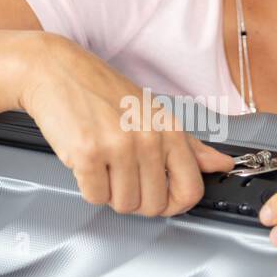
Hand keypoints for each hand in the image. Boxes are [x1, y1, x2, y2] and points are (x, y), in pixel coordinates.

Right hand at [17, 33, 233, 216]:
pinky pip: (95, 197)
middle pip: (154, 205)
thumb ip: (189, 145)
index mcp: (169, 129)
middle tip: (122, 175)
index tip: (162, 200)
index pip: (190, 189)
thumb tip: (221, 163)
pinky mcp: (87, 154)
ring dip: (110, 192)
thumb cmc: (101, 90)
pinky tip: (86, 162)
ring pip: (124, 205)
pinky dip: (88, 187)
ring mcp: (118, 147)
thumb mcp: (153, 112)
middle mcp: (148, 138)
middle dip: (136, 198)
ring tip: (103, 164)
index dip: (174, 204)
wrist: (55, 71)